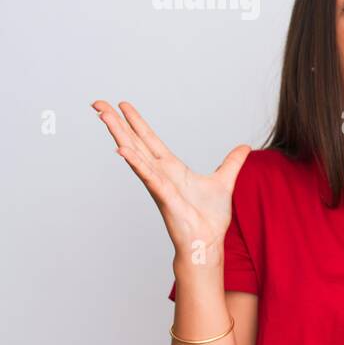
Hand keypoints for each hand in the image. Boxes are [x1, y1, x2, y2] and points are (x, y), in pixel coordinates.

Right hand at [92, 100, 250, 262]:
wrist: (208, 241)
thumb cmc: (209, 217)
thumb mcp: (225, 181)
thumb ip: (232, 163)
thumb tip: (245, 147)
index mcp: (172, 168)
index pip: (150, 139)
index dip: (137, 122)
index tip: (122, 105)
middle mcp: (160, 173)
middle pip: (135, 142)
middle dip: (117, 123)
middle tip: (98, 103)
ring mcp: (159, 184)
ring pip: (136, 154)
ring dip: (120, 135)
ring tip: (104, 116)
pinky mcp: (164, 197)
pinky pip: (148, 176)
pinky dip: (136, 163)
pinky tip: (121, 150)